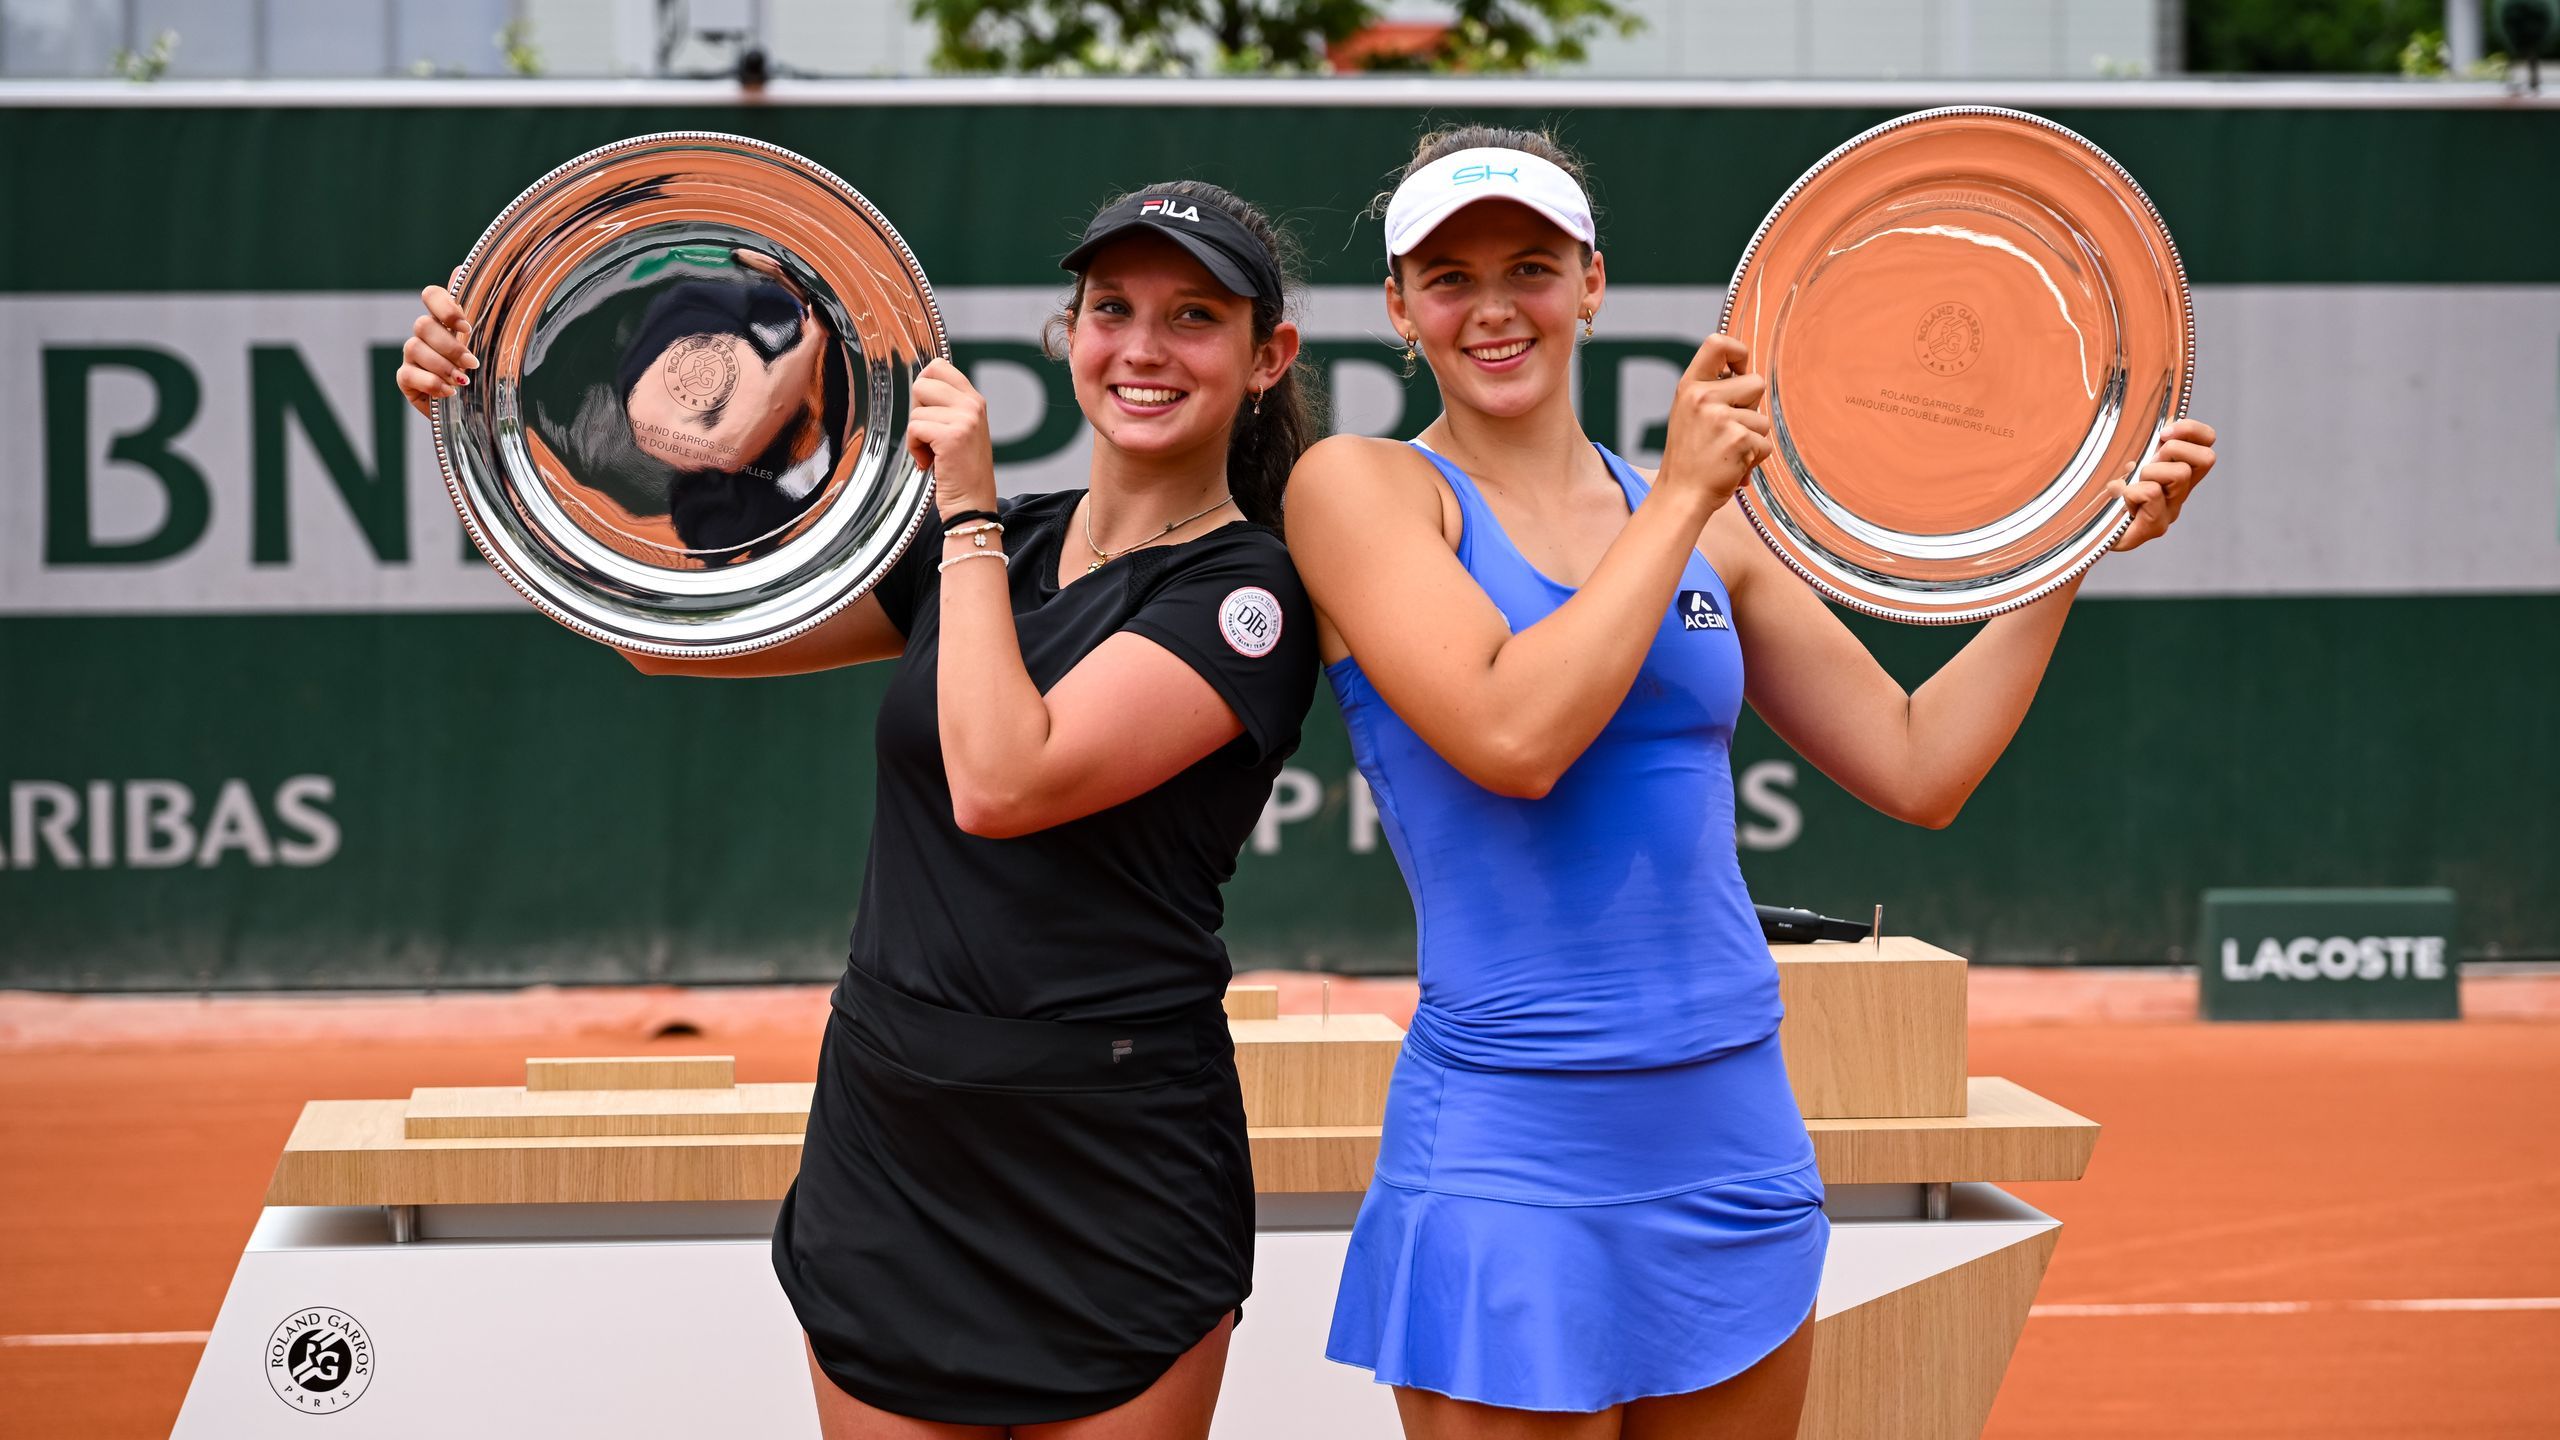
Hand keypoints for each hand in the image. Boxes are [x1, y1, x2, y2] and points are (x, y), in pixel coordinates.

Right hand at [395, 266, 476, 418]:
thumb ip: (480, 308)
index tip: (465, 326)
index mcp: (445, 319)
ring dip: (441, 365)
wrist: (476, 405)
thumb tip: (461, 268)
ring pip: (414, 348)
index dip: (443, 306)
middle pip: (423, 325)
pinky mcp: (406, 378)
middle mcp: (425, 333)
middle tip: (472, 363)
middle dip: (449, 346)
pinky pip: (408, 374)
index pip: (431, 295)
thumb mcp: (489, 341)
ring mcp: (412, 355)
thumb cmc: (483, 369)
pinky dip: (431, 383)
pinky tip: (449, 391)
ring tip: (462, 380)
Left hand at [909, 358, 996, 518]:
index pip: (939, 366)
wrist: (972, 504)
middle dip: (917, 411)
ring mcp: (965, 419)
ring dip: (916, 436)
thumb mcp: (961, 429)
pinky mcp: (953, 437)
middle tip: (929, 435)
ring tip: (932, 453)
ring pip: (916, 411)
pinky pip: (915, 428)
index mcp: (975, 400)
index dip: (923, 387)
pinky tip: (928, 462)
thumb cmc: (961, 471)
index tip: (927, 411)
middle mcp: (973, 405)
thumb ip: (947, 407)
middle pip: (922, 383)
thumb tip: (919, 387)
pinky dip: (915, 449)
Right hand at [1654, 334, 1771, 512]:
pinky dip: (1755, 460)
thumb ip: (1712, 392)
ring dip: (1753, 440)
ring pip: (1763, 419)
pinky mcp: (1739, 439)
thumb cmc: (1688, 460)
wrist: (1680, 496)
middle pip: (1756, 383)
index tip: (1740, 370)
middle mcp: (1703, 397)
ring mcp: (1721, 418)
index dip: (1738, 351)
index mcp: (1689, 387)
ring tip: (1727, 453)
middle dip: (1752, 408)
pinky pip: (1765, 444)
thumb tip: (1748, 377)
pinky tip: (1732, 466)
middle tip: (1729, 431)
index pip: (1717, 344)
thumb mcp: (1688, 415)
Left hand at [2108, 418, 2217, 551]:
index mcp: (2178, 471)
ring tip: (2129, 483)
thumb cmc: (2100, 488)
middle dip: (2175, 450)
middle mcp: (2180, 492)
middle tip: (2148, 460)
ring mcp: (2170, 512)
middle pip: (2206, 458)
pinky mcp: (2154, 528)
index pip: (2208, 442)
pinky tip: (2119, 501)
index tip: (2163, 431)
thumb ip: (2142, 440)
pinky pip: (2152, 493)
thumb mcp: (2122, 455)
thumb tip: (2159, 419)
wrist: (2083, 532)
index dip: (2191, 429)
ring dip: (2151, 470)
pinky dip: (2131, 491)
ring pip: (2180, 473)